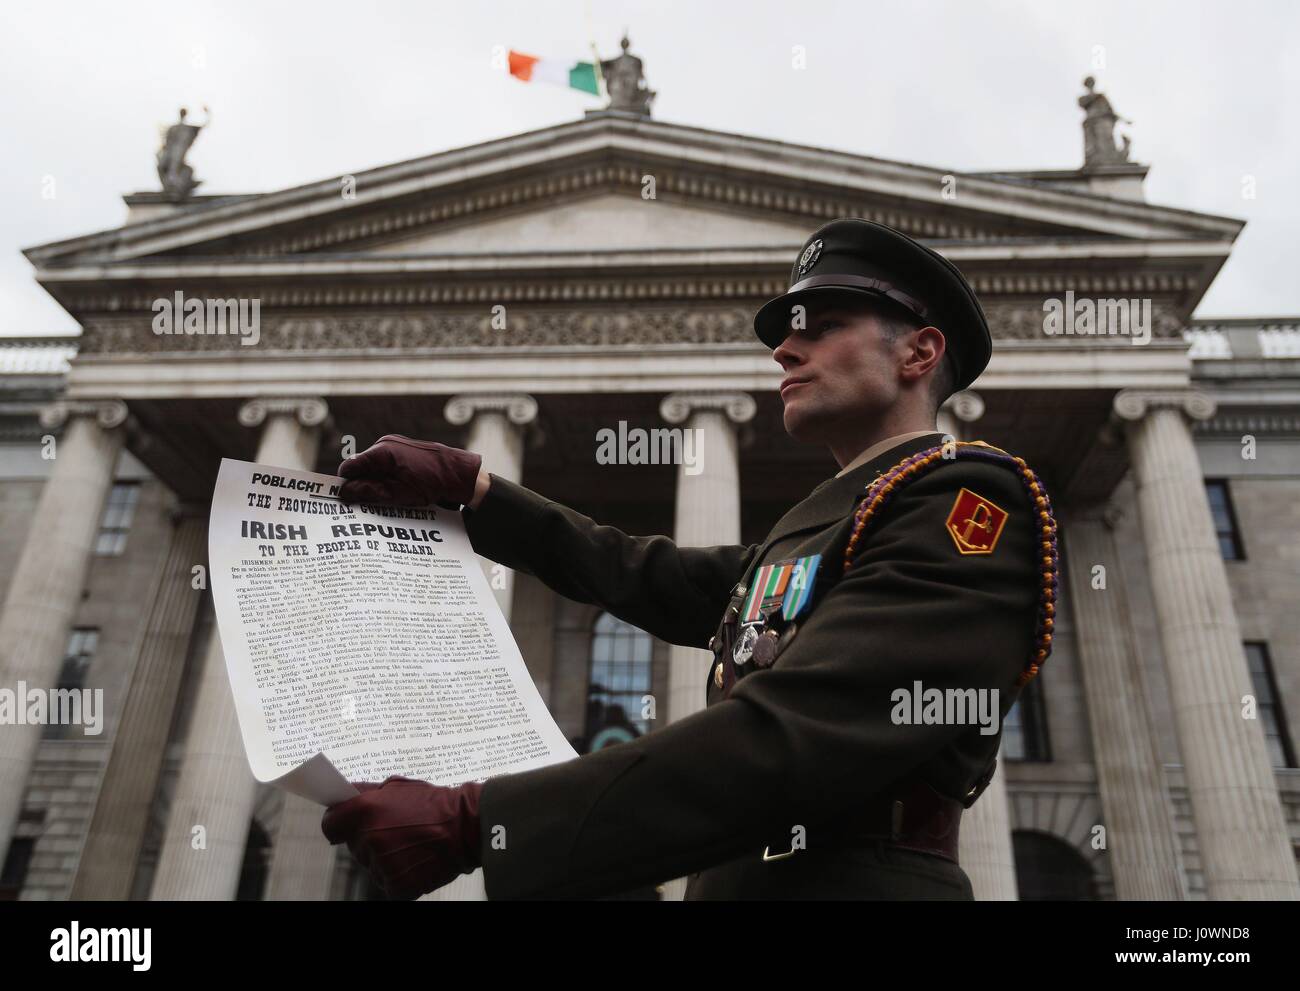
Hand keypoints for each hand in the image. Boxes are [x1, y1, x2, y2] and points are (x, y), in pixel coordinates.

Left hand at [321, 776, 483, 899]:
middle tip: (395, 830)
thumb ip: (367, 792)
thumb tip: (345, 796)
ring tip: (410, 844)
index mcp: (365, 810)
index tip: (344, 823)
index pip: (330, 824)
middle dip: (368, 838)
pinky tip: (414, 859)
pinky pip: (386, 881)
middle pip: (353, 846)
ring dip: (384, 857)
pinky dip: (398, 874)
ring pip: (370, 865)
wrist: (466, 827)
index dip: (338, 823)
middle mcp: (369, 838)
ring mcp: (381, 864)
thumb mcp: (398, 786)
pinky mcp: (396, 885)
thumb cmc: (435, 804)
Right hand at [337, 435, 482, 508]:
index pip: (350, 466)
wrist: (459, 475)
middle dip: (360, 484)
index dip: (345, 483)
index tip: (344, 499)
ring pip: (372, 466)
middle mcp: (385, 444)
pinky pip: (384, 464)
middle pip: (360, 466)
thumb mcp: (398, 493)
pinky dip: (384, 476)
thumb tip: (344, 492)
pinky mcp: (402, 450)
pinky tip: (393, 490)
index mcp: (382, 452)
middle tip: (363, 503)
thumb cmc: (432, 484)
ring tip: (383, 498)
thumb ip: (370, 491)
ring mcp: (394, 445)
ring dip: (373, 481)